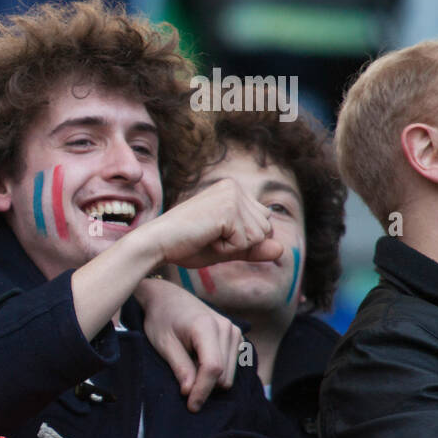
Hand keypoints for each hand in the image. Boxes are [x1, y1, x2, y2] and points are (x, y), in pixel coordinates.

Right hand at [134, 178, 282, 269]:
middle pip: (266, 229)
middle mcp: (235, 187)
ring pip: (258, 237)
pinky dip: (227, 249)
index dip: (240, 240)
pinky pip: (245, 242)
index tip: (210, 234)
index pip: (262, 225)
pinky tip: (205, 238)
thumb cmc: (184, 245)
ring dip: (233, 247)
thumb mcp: (226, 248)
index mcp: (232, 190)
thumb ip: (253, 248)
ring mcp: (232, 196)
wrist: (155, 244)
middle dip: (240, 243)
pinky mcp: (229, 209)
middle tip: (208, 237)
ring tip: (206, 237)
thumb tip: (282, 249)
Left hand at [136, 278, 242, 411]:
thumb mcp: (163, 344)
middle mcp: (226, 328)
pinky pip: (232, 367)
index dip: (202, 390)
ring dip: (210, 380)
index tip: (192, 406)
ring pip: (229, 374)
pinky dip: (217, 373)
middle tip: (183, 385)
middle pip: (223, 375)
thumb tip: (190, 392)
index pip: (212, 368)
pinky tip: (199, 363)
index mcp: (206, 327)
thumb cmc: (161, 319)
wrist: (168, 297)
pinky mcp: (236, 336)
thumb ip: (179, 367)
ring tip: (189, 368)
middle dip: (205, 387)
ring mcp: (234, 331)